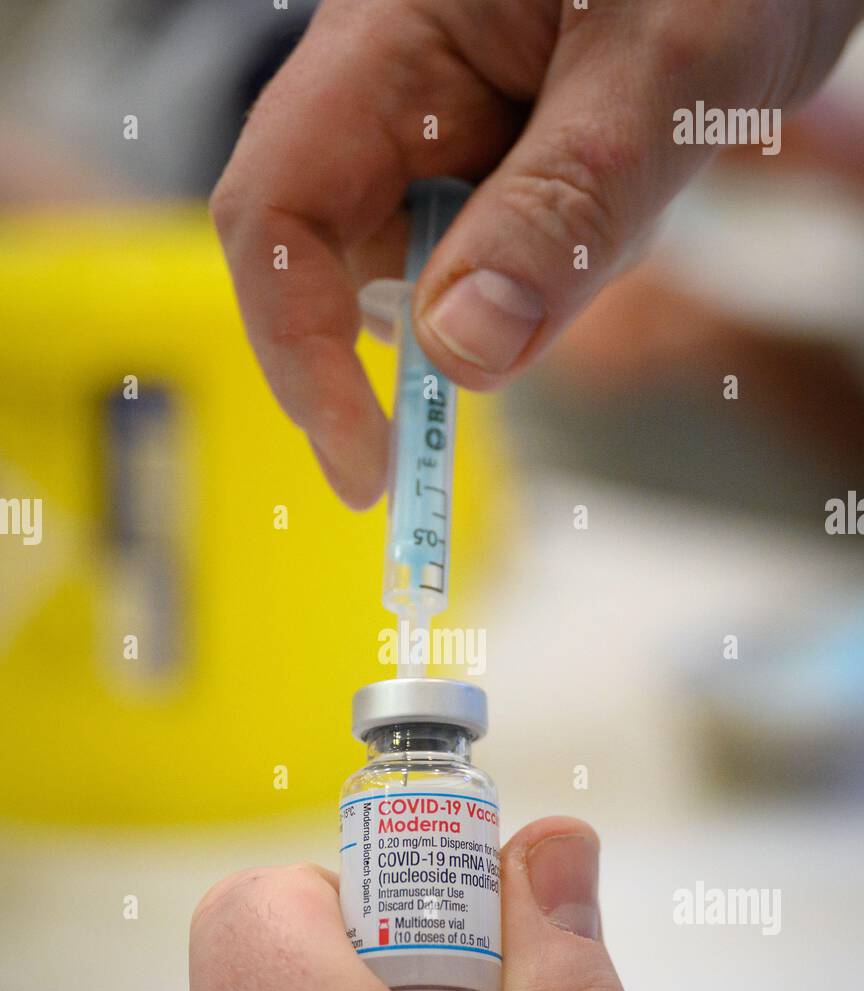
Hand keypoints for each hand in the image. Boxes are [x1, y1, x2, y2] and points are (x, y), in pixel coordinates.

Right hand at [211, 0, 861, 506]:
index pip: (276, 211)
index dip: (298, 351)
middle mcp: (392, 96)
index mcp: (389, 42)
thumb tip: (460, 351)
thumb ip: (566, 204)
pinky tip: (625, 191)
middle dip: (433, 325)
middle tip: (542, 320)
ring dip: (521, 287)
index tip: (366, 465)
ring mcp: (439, 135)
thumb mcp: (664, 69)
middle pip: (342, 258)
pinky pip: (493, 265)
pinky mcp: (489, 169)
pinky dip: (551, 273)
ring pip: (430, 277)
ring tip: (631, 181)